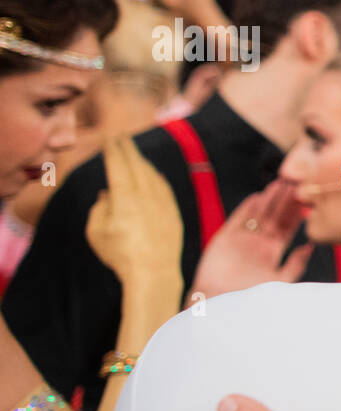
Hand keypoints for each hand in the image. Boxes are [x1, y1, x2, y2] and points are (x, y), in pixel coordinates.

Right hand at [86, 136, 183, 289]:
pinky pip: (165, 188)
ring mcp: (163, 204)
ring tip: (135, 153)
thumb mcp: (96, 232)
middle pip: (136, 165)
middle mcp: (146, 196)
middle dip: (128, 149)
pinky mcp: (173, 214)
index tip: (110, 139)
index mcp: (124, 198)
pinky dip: (157, 177)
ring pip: (152, 175)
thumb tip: (107, 193)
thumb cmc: (120, 255)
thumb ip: (99, 209)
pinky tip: (154, 174)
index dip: (113, 151)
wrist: (154, 273)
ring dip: (142, 161)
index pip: (118, 166)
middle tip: (122, 137)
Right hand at [189, 179, 311, 300]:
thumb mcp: (280, 282)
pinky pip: (238, 220)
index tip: (308, 199)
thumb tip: (310, 247)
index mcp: (272, 252)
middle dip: (285, 200)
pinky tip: (258, 197)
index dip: (297, 213)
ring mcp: (241, 239)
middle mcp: (258, 243)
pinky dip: (247, 209)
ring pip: (258, 214)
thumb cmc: (252, 298)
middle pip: (274, 216)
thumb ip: (295, 264)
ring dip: (269, 199)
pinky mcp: (224, 238)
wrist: (221, 306)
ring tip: (282, 183)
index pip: (287, 227)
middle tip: (298, 182)